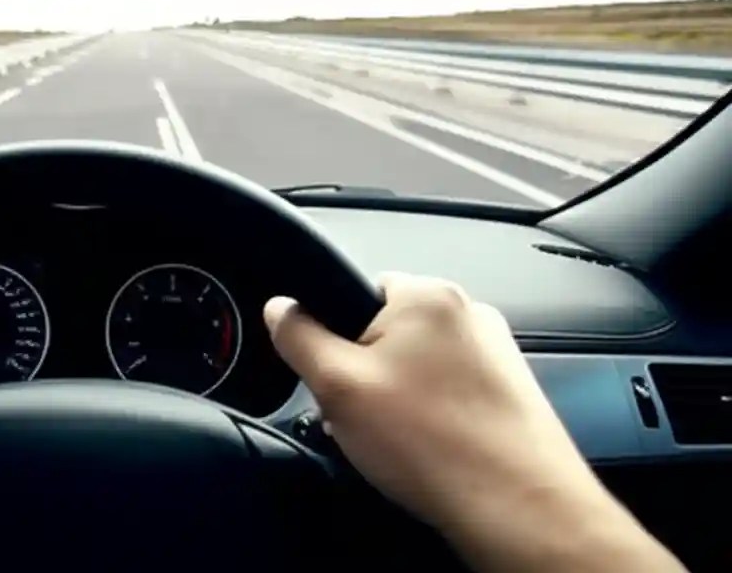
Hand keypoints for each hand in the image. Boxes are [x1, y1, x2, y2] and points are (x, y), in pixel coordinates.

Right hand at [265, 272, 683, 572]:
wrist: (517, 508)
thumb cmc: (436, 447)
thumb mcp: (337, 386)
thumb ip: (298, 337)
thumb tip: (279, 308)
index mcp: (426, 294)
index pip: (354, 289)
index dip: (331, 336)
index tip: (333, 376)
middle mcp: (467, 312)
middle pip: (384, 331)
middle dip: (364, 373)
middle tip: (362, 416)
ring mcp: (494, 351)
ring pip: (416, 365)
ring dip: (396, 398)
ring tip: (400, 440)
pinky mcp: (508, 389)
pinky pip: (447, 391)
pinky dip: (430, 416)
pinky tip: (427, 448)